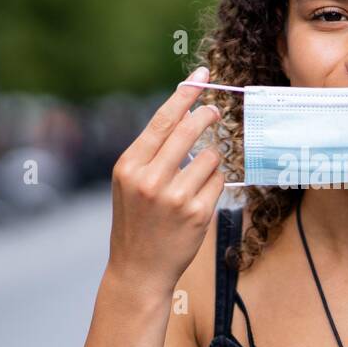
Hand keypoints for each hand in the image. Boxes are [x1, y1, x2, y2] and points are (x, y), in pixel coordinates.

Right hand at [106, 65, 224, 295]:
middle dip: (207, 116)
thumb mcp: (129, 183)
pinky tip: (200, 197)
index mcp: (129, 166)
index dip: (185, 95)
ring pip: (210, 156)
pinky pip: (218, 182)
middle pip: (189, 130)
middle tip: (215, 111)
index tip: (202, 76)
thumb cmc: (136, 222)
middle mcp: (150, 179)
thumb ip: (151, 152)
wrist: (138, 269)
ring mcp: (174, 197)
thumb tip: (184, 114)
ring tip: (194, 178)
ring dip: (210, 160)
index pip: (163, 120)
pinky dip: (215, 183)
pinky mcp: (197, 213)